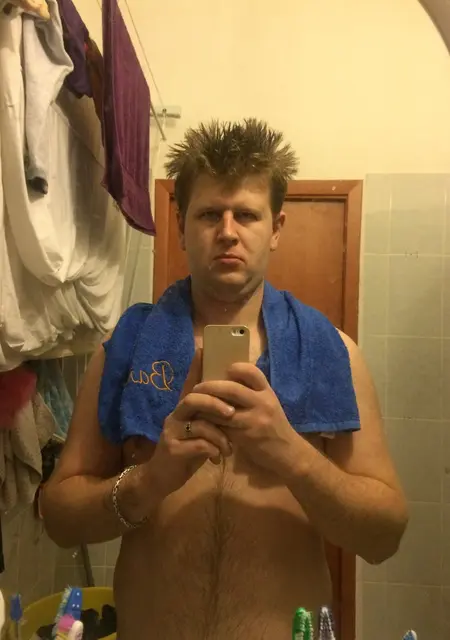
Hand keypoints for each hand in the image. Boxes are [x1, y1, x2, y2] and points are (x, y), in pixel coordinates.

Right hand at [150, 350, 233, 496]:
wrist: (161, 479)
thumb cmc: (185, 453)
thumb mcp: (199, 433)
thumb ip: (210, 419)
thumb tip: (234, 405)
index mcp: (184, 410)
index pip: (190, 384)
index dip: (196, 367)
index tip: (203, 349)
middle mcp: (175, 416)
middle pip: (193, 399)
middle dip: (216, 404)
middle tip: (232, 413)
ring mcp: (171, 432)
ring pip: (200, 424)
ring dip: (220, 436)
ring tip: (229, 449)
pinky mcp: (172, 449)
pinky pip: (199, 445)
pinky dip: (213, 450)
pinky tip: (217, 458)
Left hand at [193, 363, 296, 474]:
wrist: (287, 453)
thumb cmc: (274, 425)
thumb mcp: (267, 404)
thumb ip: (252, 392)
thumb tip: (227, 378)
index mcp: (267, 392)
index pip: (251, 372)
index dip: (235, 368)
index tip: (224, 370)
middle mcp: (262, 403)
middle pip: (231, 389)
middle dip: (210, 387)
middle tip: (196, 388)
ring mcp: (254, 420)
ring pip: (223, 409)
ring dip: (206, 406)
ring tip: (194, 404)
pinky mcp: (246, 437)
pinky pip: (223, 427)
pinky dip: (210, 422)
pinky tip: (202, 421)